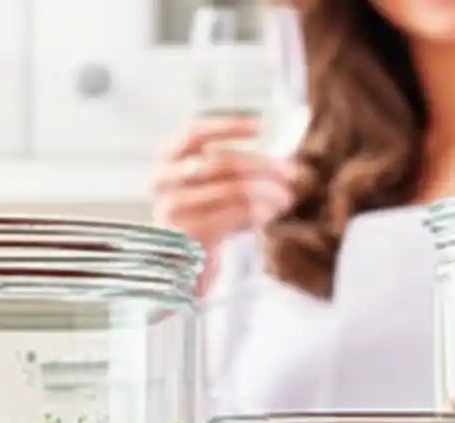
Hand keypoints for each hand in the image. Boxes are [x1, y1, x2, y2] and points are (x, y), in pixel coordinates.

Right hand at [152, 117, 297, 289]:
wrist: (184, 263)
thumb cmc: (205, 215)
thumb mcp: (212, 184)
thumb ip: (234, 166)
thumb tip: (281, 158)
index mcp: (167, 159)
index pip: (195, 132)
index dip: (229, 126)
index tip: (261, 126)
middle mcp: (163, 179)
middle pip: (221, 162)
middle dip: (262, 165)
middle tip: (291, 172)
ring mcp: (172, 207)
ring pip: (231, 189)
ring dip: (267, 191)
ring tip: (287, 197)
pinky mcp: (187, 233)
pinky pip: (233, 215)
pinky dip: (258, 212)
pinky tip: (271, 213)